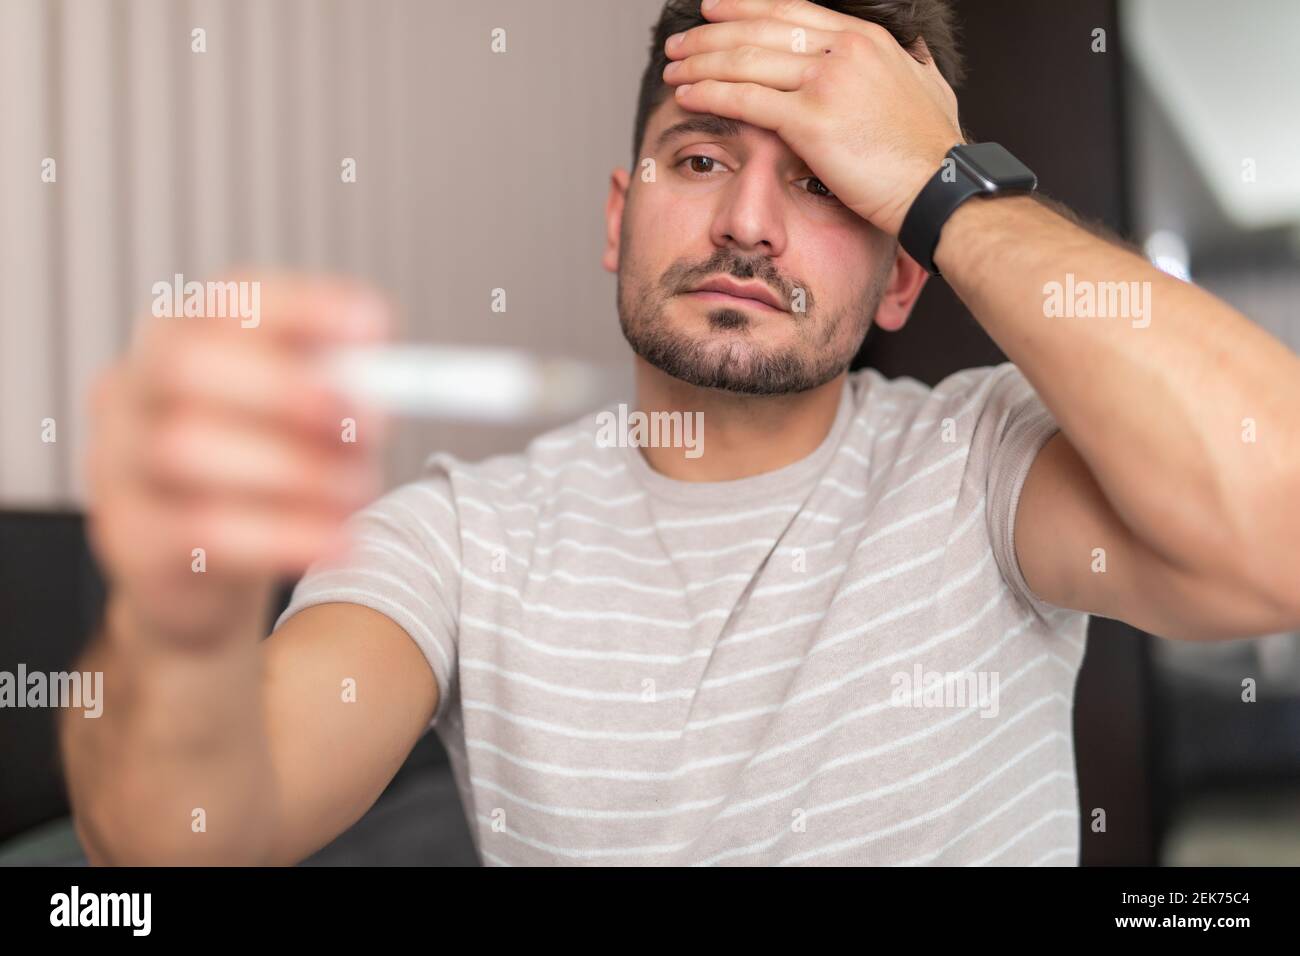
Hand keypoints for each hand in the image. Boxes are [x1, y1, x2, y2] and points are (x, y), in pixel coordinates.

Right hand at [84, 275, 391, 645]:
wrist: (193, 568)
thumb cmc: (259, 466)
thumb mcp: (299, 414)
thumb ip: (338, 384)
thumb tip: (384, 374)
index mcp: (181, 334)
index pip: (227, 299)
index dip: (301, 307)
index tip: (372, 328)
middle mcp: (133, 389)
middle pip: (185, 366)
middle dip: (287, 389)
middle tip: (371, 423)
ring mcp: (118, 464)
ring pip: (189, 451)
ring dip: (299, 471)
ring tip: (360, 491)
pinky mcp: (131, 539)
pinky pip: (205, 531)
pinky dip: (288, 535)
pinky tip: (340, 540)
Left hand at [662, 0, 963, 236]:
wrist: (942, 186)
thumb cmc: (935, 152)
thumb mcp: (931, 88)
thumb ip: (914, 65)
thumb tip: (915, 52)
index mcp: (866, 40)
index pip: (791, 11)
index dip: (746, 8)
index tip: (714, 10)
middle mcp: (844, 50)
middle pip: (760, 30)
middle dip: (711, 34)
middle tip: (680, 41)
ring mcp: (827, 82)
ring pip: (746, 60)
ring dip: (701, 61)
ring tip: (673, 67)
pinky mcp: (812, 120)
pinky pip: (747, 98)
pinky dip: (710, 92)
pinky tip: (686, 93)